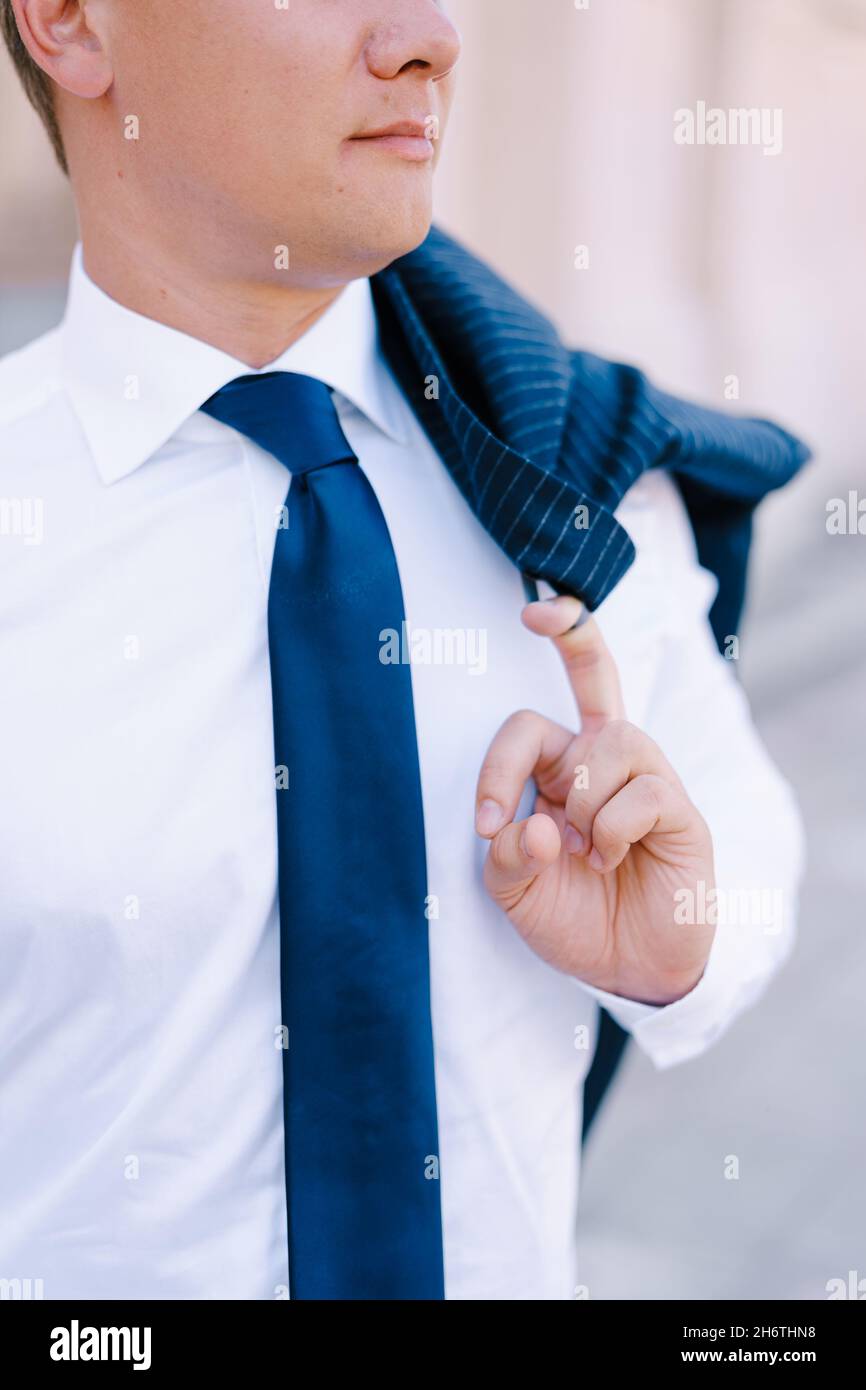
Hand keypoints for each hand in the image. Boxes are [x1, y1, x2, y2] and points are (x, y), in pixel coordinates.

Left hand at [474, 596, 715, 1004]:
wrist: (624, 969)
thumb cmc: (571, 916)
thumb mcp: (515, 892)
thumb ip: (505, 856)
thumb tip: (533, 824)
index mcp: (558, 769)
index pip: (526, 726)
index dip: (497, 765)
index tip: (482, 822)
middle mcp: (603, 760)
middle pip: (596, 671)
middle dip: (573, 629)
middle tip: (540, 610)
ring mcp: (648, 778)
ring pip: (614, 743)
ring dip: (586, 802)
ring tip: (585, 849)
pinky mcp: (681, 811)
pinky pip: (646, 792)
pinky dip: (614, 831)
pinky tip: (612, 860)